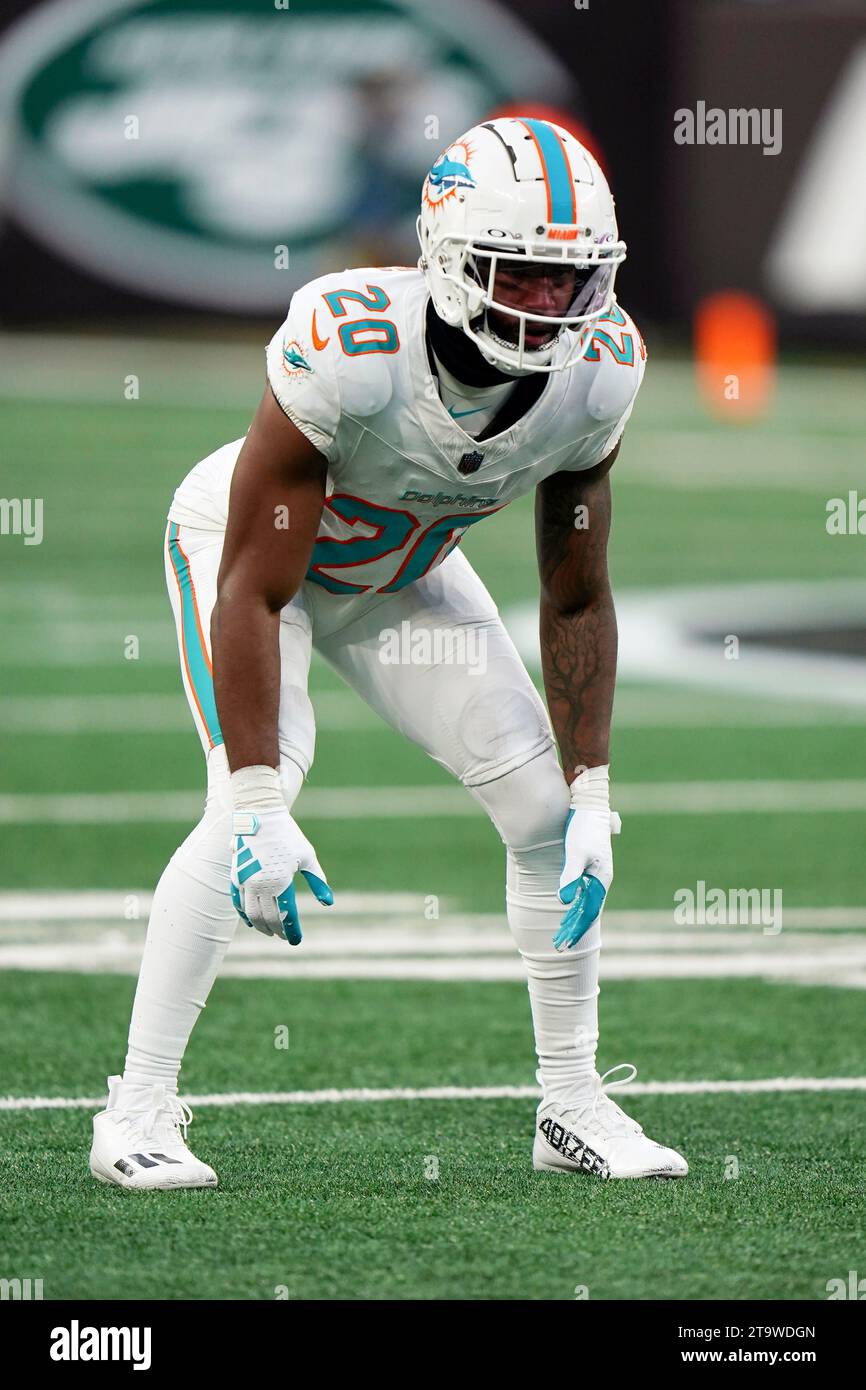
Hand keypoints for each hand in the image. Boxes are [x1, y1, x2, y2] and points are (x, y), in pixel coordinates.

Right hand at [230, 804, 332, 944]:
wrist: (260, 814)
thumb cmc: (288, 835)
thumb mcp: (307, 857)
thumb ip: (318, 880)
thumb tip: (329, 902)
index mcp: (281, 881)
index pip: (286, 915)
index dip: (292, 931)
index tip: (297, 941)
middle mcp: (261, 884)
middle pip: (268, 918)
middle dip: (277, 930)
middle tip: (285, 936)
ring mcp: (246, 881)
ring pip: (251, 914)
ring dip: (261, 926)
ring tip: (270, 931)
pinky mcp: (236, 875)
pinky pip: (238, 902)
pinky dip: (244, 915)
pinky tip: (252, 921)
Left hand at [554, 765, 620, 950]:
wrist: (589, 805)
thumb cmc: (583, 827)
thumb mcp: (575, 852)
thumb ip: (570, 877)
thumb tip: (563, 901)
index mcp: (600, 879)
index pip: (586, 911)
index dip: (574, 929)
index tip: (563, 944)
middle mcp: (600, 879)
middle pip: (585, 911)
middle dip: (572, 929)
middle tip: (558, 946)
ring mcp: (595, 874)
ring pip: (584, 903)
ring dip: (572, 919)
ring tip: (561, 934)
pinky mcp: (588, 866)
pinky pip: (582, 892)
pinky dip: (574, 905)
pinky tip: (566, 910)